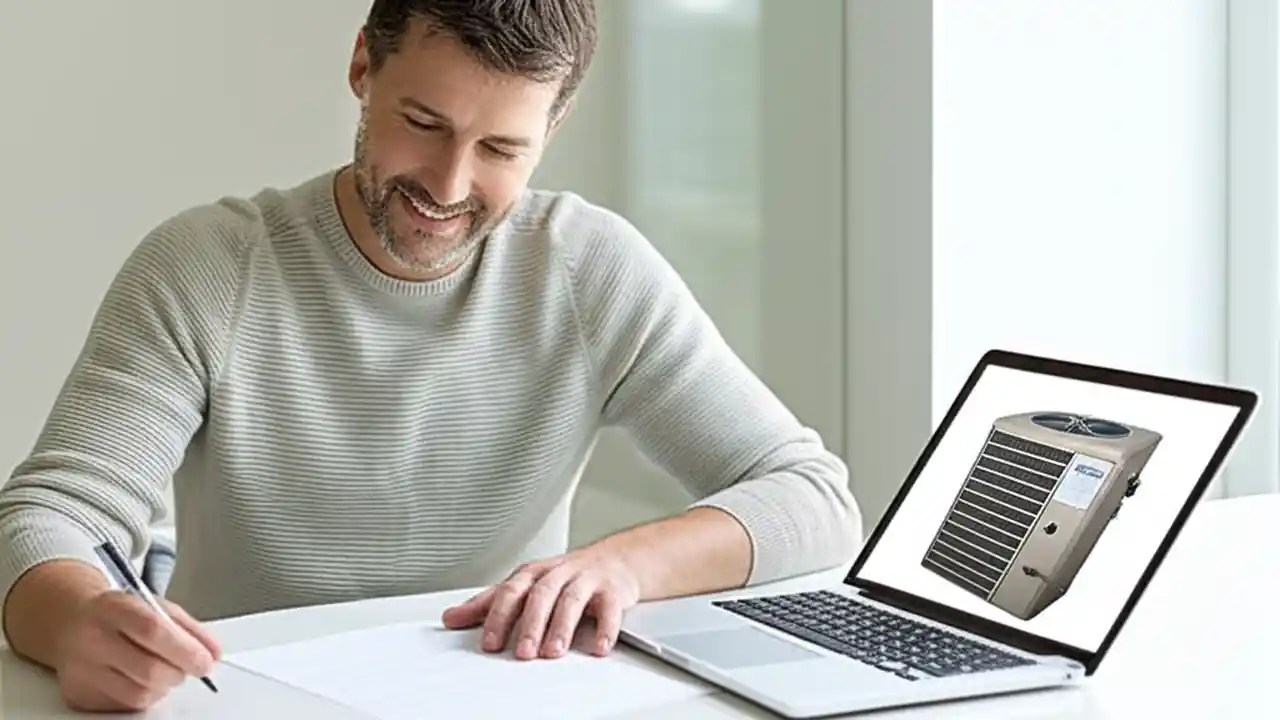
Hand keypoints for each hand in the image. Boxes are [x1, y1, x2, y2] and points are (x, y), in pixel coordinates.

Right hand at [54, 590, 219, 711]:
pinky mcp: (78, 694)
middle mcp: (91, 639)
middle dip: (180, 672)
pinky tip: (139, 678)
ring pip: (139, 694)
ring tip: (163, 669)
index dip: (185, 650)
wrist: (70, 621)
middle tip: (189, 667)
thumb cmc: (120, 613)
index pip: (153, 630)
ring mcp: (81, 669)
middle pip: (148, 669)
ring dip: (163, 686)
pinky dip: (143, 695)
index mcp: (113, 608)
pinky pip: (124, 705)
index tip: (206, 661)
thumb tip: (214, 654)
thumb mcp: (155, 606)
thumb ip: (189, 628)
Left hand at [441, 549, 640, 659]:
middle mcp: (558, 573)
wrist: (614, 560)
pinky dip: (605, 629)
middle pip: (541, 595)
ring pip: (571, 600)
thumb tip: (451, 618)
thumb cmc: (564, 577)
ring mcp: (586, 579)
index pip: (511, 591)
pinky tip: (598, 647)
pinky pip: (610, 608)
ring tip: (553, 652)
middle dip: (531, 625)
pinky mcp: (613, 590)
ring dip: (561, 627)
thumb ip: (490, 603)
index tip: (491, 643)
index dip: (499, 616)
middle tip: (523, 653)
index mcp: (533, 573)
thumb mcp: (525, 585)